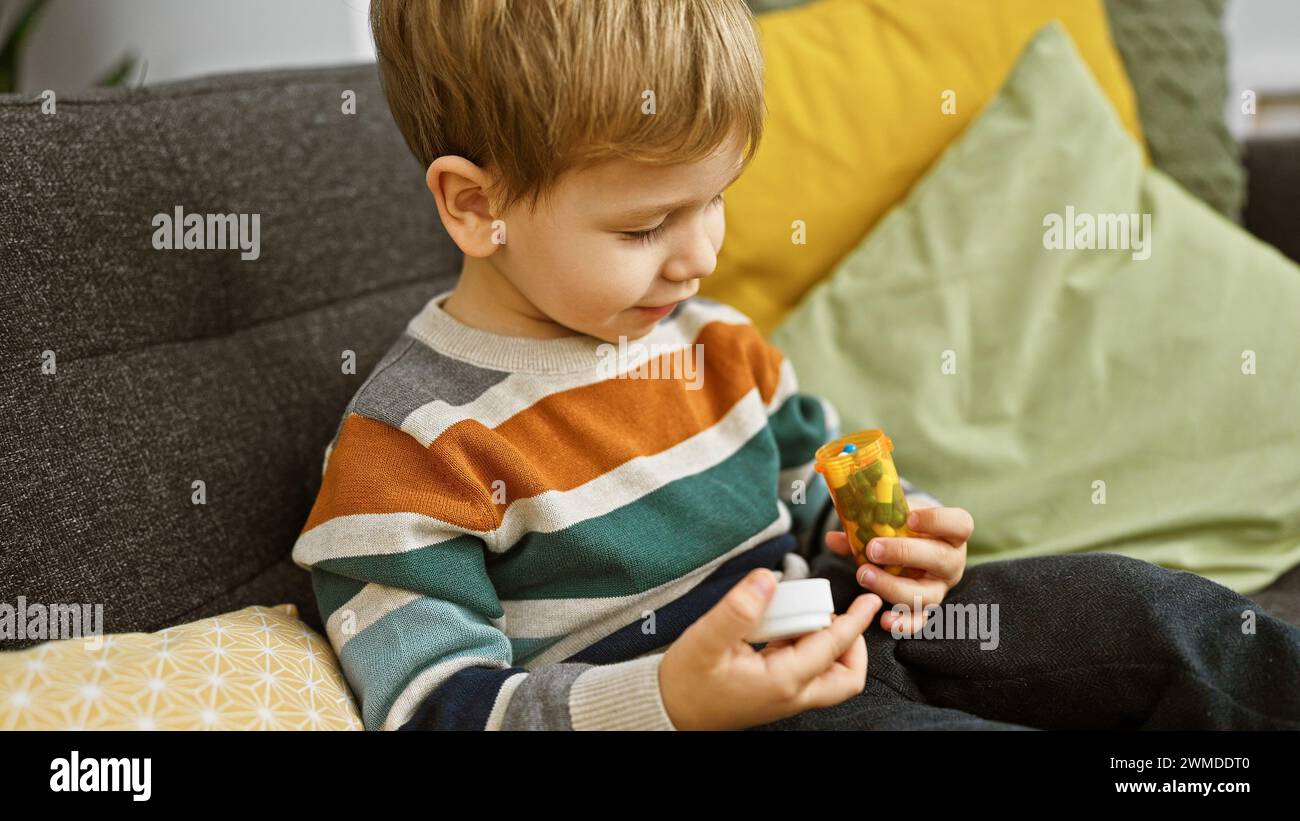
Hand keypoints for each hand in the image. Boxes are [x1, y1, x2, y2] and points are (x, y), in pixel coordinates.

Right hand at [658, 567, 881, 729]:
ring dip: (829, 644)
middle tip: (839, 613)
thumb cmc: (686, 681)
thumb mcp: (706, 640)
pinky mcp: (774, 692)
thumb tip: (767, 577)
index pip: (832, 648)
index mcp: (782, 682)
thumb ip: (739, 609)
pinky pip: (805, 669)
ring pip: (828, 674)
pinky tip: (783, 625)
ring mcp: (784, 696)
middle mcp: (791, 694)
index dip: (855, 622)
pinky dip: (807, 646)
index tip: (870, 601)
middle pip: (846, 677)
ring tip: (805, 613)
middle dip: (853, 644)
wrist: (667, 710)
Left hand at [825, 506, 971, 634]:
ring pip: (927, 594)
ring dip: (893, 586)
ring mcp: (941, 587)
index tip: (909, 519)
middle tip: (873, 549)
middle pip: (940, 559)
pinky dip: (904, 623)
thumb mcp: (893, 520)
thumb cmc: (907, 528)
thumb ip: (867, 526)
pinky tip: (885, 621)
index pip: (959, 524)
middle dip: (904, 553)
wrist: (914, 546)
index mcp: (953, 533)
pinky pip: (919, 620)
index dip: (936, 521)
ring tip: (864, 576)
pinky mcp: (927, 608)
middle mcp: (952, 561)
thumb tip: (833, 539)